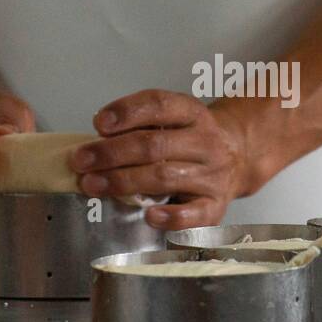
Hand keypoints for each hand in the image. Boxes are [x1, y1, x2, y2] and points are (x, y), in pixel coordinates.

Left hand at [69, 89, 251, 230]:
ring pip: (165, 177)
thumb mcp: (174, 120)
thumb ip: (140, 126)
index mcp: (192, 114)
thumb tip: (95, 141)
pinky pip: (194, 214)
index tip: (99, 124)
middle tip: (81, 161)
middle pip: (154, 145)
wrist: (240, 157)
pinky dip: (171, 216)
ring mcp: (213, 174)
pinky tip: (148, 215)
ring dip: (124, 182)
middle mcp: (206, 142)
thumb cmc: (190, 140)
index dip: (127, 112)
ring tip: (93, 185)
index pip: (159, 105)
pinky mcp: (216, 205)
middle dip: (111, 153)